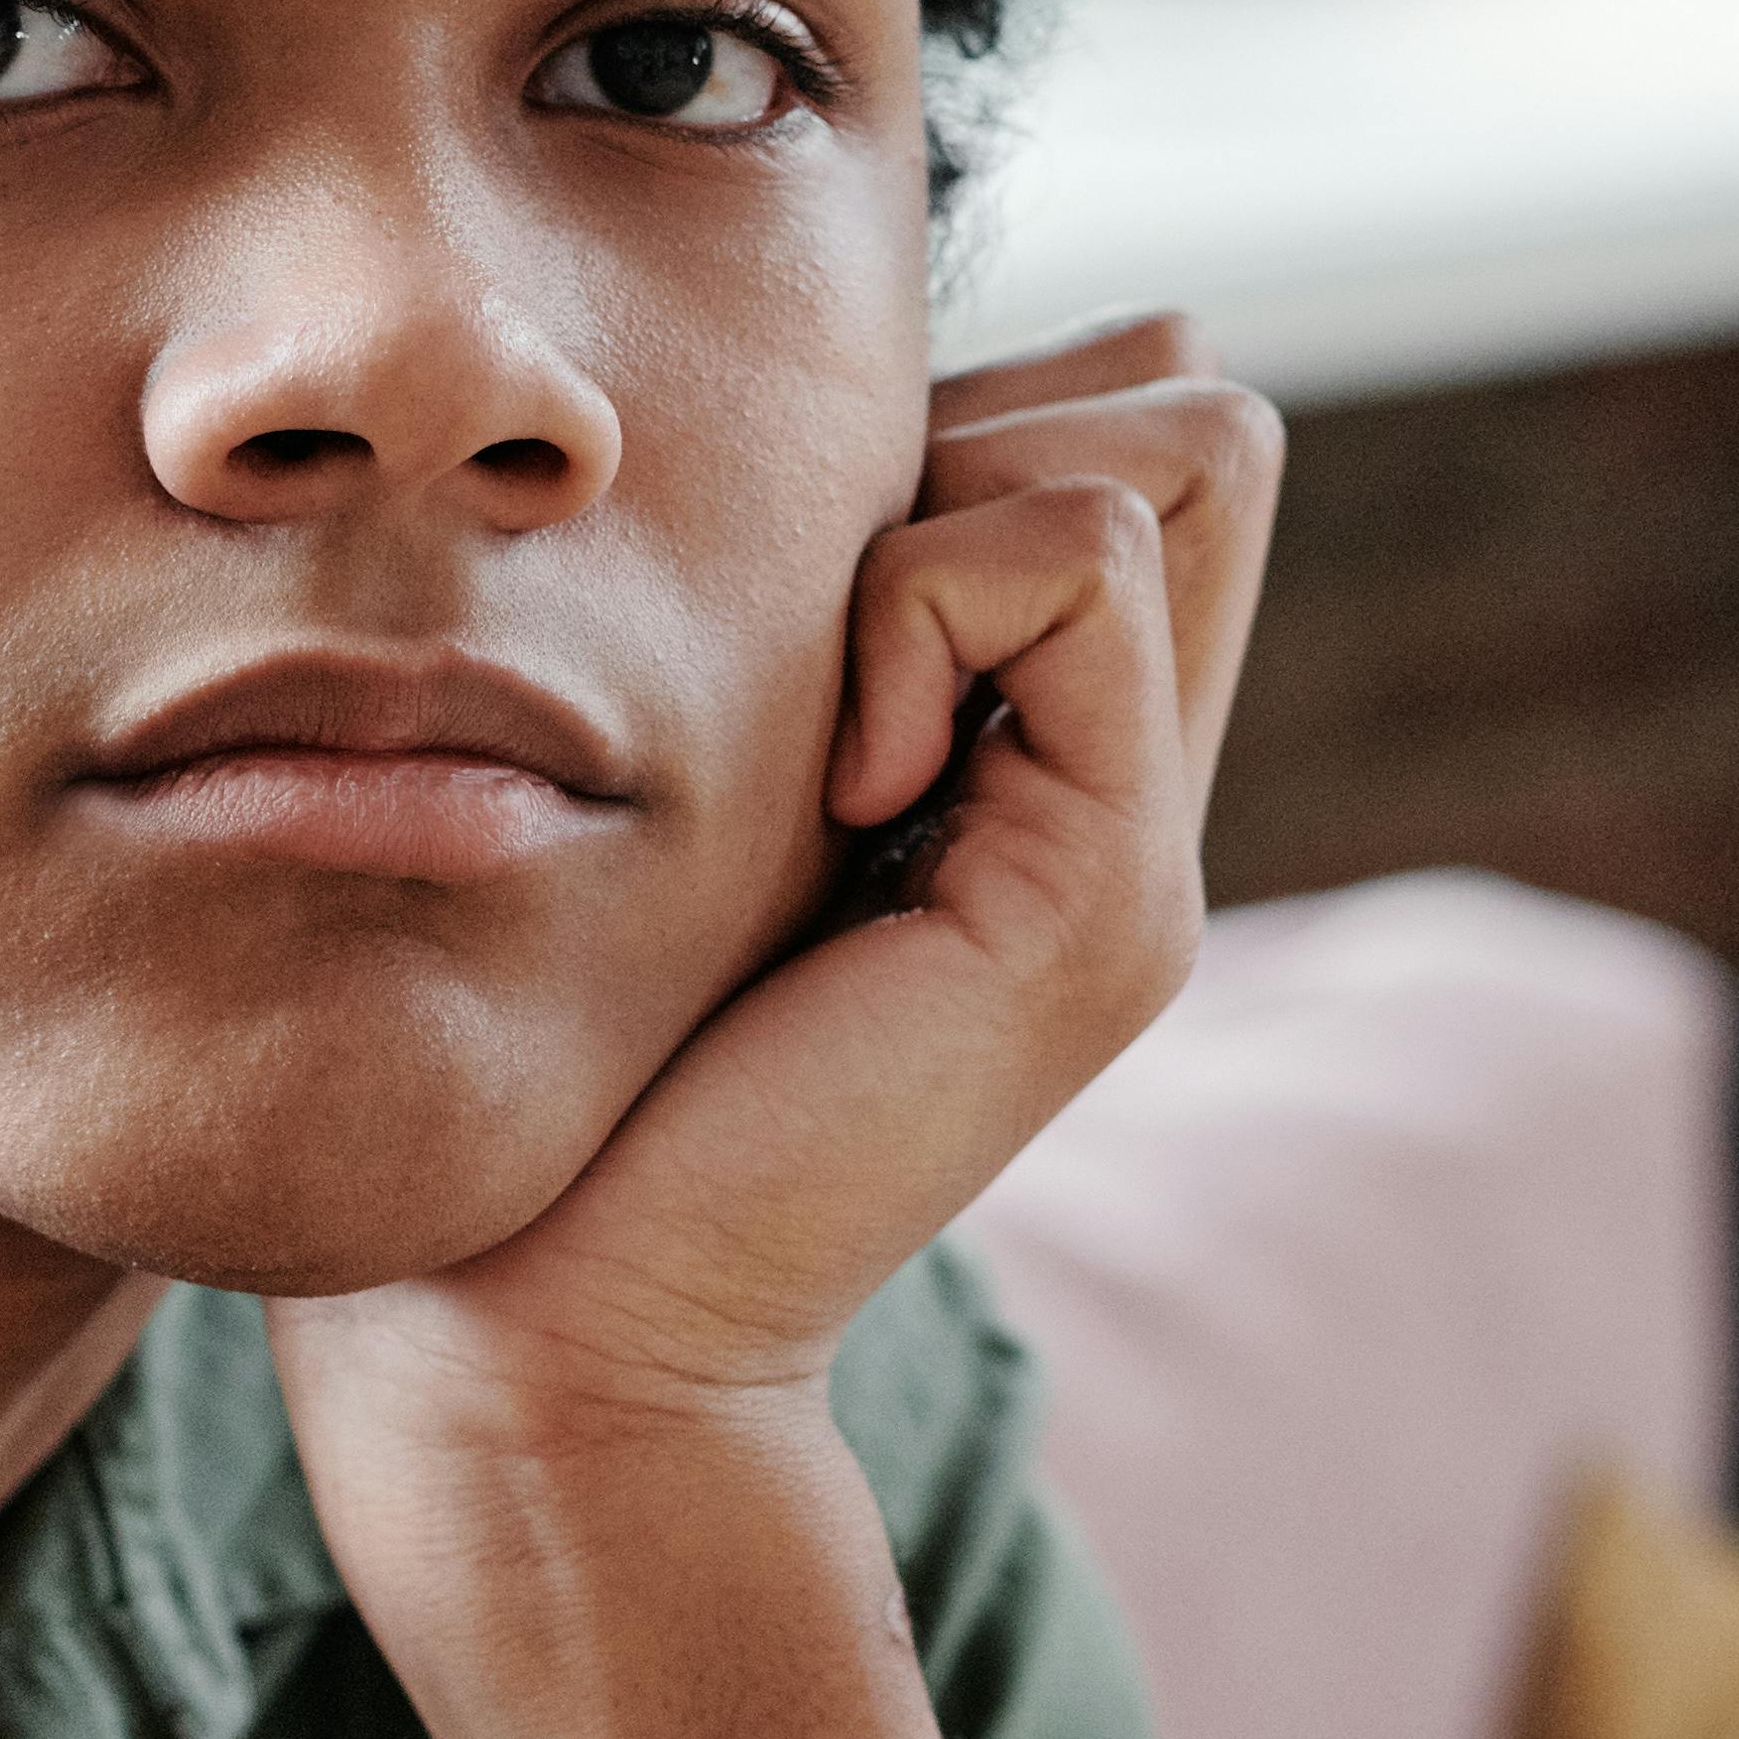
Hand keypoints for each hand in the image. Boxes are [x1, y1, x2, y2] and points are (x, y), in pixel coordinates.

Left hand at [271, 311, 1279, 1530]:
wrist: (545, 1324)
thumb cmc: (551, 1053)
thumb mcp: (683, 770)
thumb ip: (784, 627)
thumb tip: (812, 415)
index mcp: (1032, 755)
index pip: (1133, 426)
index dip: (968, 419)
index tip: (794, 607)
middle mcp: (1123, 792)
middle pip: (1194, 416)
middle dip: (990, 430)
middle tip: (826, 643)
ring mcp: (1141, 851)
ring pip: (1182, 442)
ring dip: (950, 511)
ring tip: (829, 739)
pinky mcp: (1107, 898)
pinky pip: (1074, 562)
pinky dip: (924, 605)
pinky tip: (837, 791)